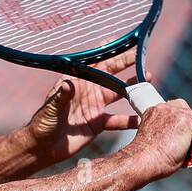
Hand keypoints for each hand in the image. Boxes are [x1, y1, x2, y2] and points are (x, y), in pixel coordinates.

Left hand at [24, 51, 141, 165]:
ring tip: (148, 83)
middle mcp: (89, 91)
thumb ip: (62, 96)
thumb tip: (68, 84)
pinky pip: (117, 120)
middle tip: (143, 59)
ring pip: (118, 94)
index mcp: (77, 81)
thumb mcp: (52, 108)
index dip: (109, 51)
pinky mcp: (98, 124)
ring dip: (133, 89)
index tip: (124, 43)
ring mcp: (95, 107)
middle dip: (127, 66)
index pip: (95, 62)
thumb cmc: (43, 123)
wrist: (43, 147)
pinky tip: (141, 118)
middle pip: (112, 74)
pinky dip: (129, 120)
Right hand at [126, 99, 191, 181]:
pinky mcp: (189, 125)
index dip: (183, 123)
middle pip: (191, 114)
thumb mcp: (155, 140)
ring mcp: (178, 115)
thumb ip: (168, 134)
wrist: (141, 162)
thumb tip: (185, 143)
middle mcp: (166, 108)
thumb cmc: (144, 159)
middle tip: (191, 149)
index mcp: (155, 110)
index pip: (177, 109)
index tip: (182, 139)